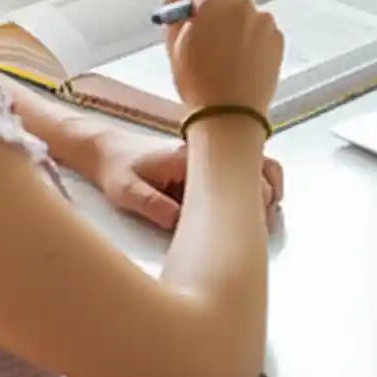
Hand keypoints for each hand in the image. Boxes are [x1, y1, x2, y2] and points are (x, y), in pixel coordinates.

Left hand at [87, 129, 284, 229]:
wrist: (107, 151)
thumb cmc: (116, 169)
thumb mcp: (125, 190)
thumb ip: (152, 204)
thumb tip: (181, 222)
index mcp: (190, 158)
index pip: (234, 173)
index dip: (250, 197)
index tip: (254, 221)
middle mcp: (207, 153)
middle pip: (253, 166)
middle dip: (265, 194)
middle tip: (265, 225)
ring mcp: (210, 157)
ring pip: (254, 163)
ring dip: (266, 186)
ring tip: (268, 216)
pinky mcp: (209, 164)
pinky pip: (242, 169)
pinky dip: (258, 182)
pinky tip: (258, 205)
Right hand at [165, 0, 283, 114]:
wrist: (229, 113)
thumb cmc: (196, 79)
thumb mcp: (173, 38)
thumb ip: (176, 0)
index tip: (197, 2)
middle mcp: (244, 2)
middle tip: (214, 22)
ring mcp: (265, 19)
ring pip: (252, 6)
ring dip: (241, 17)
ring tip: (228, 48)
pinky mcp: (278, 37)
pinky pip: (264, 26)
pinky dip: (255, 34)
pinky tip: (243, 56)